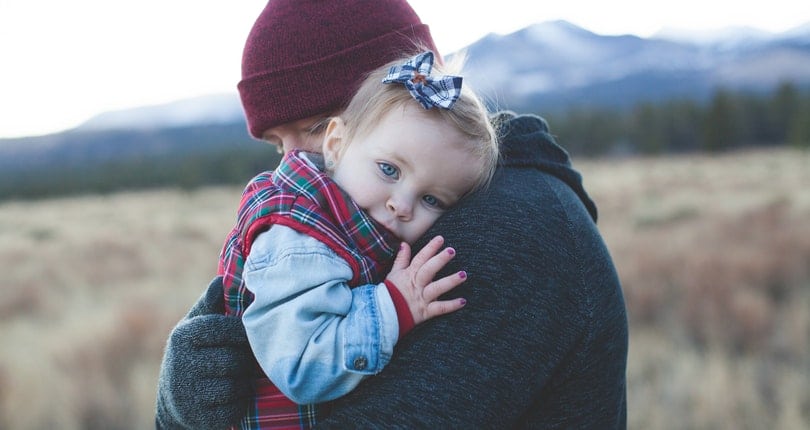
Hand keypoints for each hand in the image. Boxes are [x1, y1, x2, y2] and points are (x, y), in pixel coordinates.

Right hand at [155, 276, 253, 428]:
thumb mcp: (196, 326)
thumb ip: (211, 303)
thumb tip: (222, 278)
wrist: (175, 399)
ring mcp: (187, 394)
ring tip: (237, 378)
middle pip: (236, 360)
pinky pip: (235, 408)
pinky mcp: (198, 418)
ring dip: (244, 383)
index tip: (247, 337)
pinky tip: (230, 397)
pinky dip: (239, 403)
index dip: (244, 334)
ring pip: (237, 386)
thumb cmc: (195, 353)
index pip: (228, 329)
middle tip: (245, 361)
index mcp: (184, 336)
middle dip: (246, 362)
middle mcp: (181, 364)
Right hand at [385, 236, 466, 325]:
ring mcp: (422, 298)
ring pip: (437, 288)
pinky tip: (463, 301)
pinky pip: (440, 308)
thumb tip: (404, 244)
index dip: (430, 248)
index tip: (440, 239)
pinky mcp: (426, 312)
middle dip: (440, 260)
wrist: (385, 314)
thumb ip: (401, 259)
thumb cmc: (390, 293)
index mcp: (410, 274)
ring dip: (450, 281)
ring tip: (463, 275)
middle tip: (451, 251)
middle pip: (429, 270)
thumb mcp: (393, 273)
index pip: (421, 259)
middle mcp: (417, 285)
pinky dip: (451, 305)